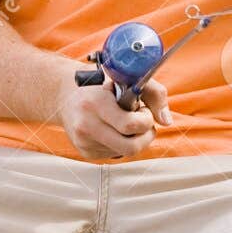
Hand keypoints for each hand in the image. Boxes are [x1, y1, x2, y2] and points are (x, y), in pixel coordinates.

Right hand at [56, 74, 171, 160]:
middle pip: (131, 147)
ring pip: (125, 152)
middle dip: (146, 136)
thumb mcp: (125, 78)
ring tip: (126, 122)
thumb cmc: (99, 85)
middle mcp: (87, 125)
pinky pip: (115, 154)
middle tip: (144, 123)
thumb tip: (167, 121)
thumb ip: (154, 93)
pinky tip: (114, 129)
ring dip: (134, 139)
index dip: (146, 120)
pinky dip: (121, 143)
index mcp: (96, 104)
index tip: (144, 111)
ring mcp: (84, 142)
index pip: (130, 125)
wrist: (64, 96)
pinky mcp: (85, 152)